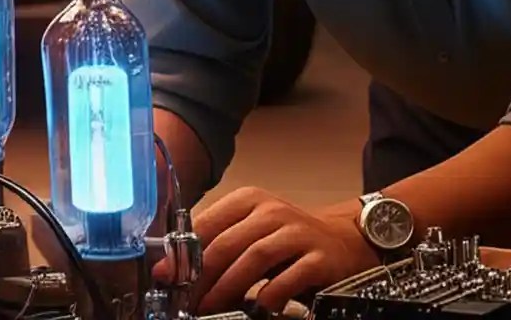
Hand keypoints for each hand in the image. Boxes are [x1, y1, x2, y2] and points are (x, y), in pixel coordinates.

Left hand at [154, 187, 380, 314]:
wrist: (343, 241)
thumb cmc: (287, 241)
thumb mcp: (252, 233)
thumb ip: (218, 244)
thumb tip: (173, 269)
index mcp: (249, 200)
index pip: (207, 223)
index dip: (182, 252)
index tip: (166, 276)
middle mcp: (272, 211)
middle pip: (226, 243)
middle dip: (201, 277)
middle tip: (186, 301)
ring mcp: (298, 232)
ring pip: (254, 258)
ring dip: (227, 287)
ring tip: (211, 308)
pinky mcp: (319, 257)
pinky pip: (288, 278)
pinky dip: (269, 296)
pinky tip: (258, 309)